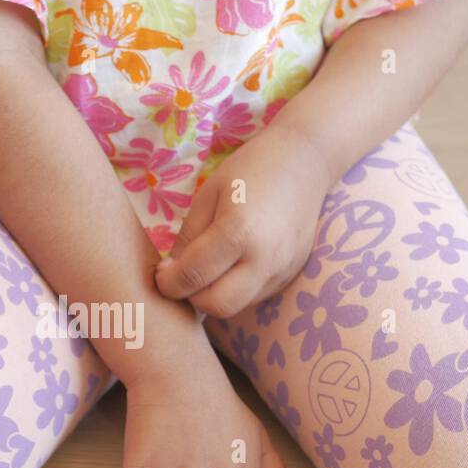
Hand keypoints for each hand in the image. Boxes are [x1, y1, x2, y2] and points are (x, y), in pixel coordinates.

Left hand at [155, 124, 331, 317]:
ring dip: (216, 295)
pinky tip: (234, 263)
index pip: (192, 277)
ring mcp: (282, 270)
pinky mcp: (291, 274)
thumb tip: (172, 272)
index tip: (162, 273)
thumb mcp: (208, 194)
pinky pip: (255, 296)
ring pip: (238, 307)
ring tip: (210, 267)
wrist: (305, 161)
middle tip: (185, 275)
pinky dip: (236, 288)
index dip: (168, 283)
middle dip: (193, 297)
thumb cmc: (251, 169)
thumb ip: (188, 237)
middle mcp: (264, 259)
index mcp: (238, 232)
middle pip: (218, 307)